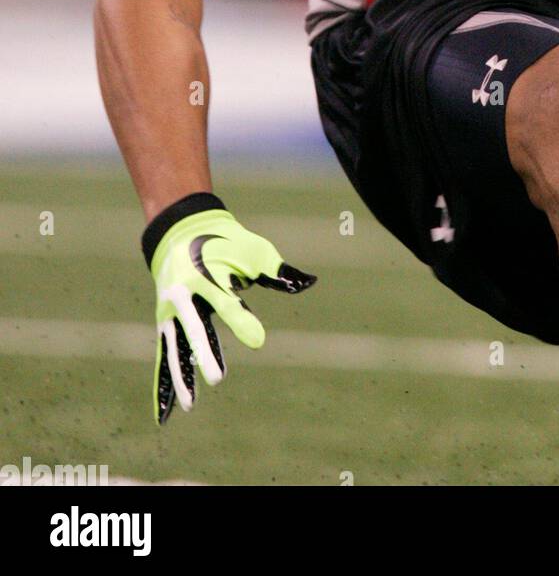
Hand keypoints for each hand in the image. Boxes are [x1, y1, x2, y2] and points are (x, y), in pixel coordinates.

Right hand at [146, 199, 315, 423]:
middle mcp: (184, 294)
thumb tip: (310, 282)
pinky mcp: (163, 324)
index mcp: (207, 275)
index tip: (258, 340)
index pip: (226, 303)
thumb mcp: (253, 249)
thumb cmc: (225, 242)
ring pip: (175, 348)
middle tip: (219, 379)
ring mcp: (169, 312)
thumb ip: (277, 270)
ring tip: (190, 405)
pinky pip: (163, 356)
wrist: (181, 231)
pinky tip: (165, 414)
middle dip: (206, 354)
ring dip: (182, 376)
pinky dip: (163, 385)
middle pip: (196, 329)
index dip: (242, 322)